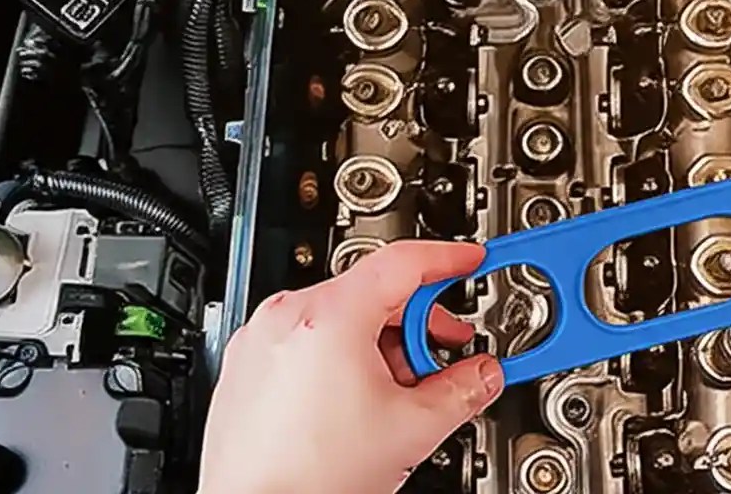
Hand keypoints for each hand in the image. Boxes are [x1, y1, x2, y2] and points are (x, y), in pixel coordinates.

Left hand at [199, 241, 504, 493]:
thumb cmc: (310, 479)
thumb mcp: (410, 429)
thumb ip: (461, 390)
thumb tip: (483, 374)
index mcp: (329, 317)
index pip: (402, 262)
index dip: (447, 259)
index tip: (469, 261)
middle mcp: (286, 317)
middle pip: (372, 293)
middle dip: (417, 323)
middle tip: (444, 352)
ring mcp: (261, 341)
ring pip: (339, 318)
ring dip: (379, 344)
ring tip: (397, 393)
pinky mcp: (247, 367)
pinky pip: (306, 341)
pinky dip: (339, 357)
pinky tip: (357, 402)